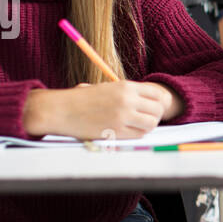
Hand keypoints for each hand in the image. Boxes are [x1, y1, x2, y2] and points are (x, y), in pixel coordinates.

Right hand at [23, 81, 171, 138]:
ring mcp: (122, 117)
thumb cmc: (81, 99)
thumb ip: (126, 92)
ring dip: (148, 125)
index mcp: (125, 86)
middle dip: (156, 115)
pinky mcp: (116, 132)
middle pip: (158, 110)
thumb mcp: (106, 88)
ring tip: (138, 124)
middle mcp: (127, 100)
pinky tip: (129, 130)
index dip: (161, 102)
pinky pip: (139, 135)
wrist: (61, 110)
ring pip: (151, 124)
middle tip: (148, 117)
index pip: (157, 94)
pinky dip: (138, 134)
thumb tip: (147, 101)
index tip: (156, 106)